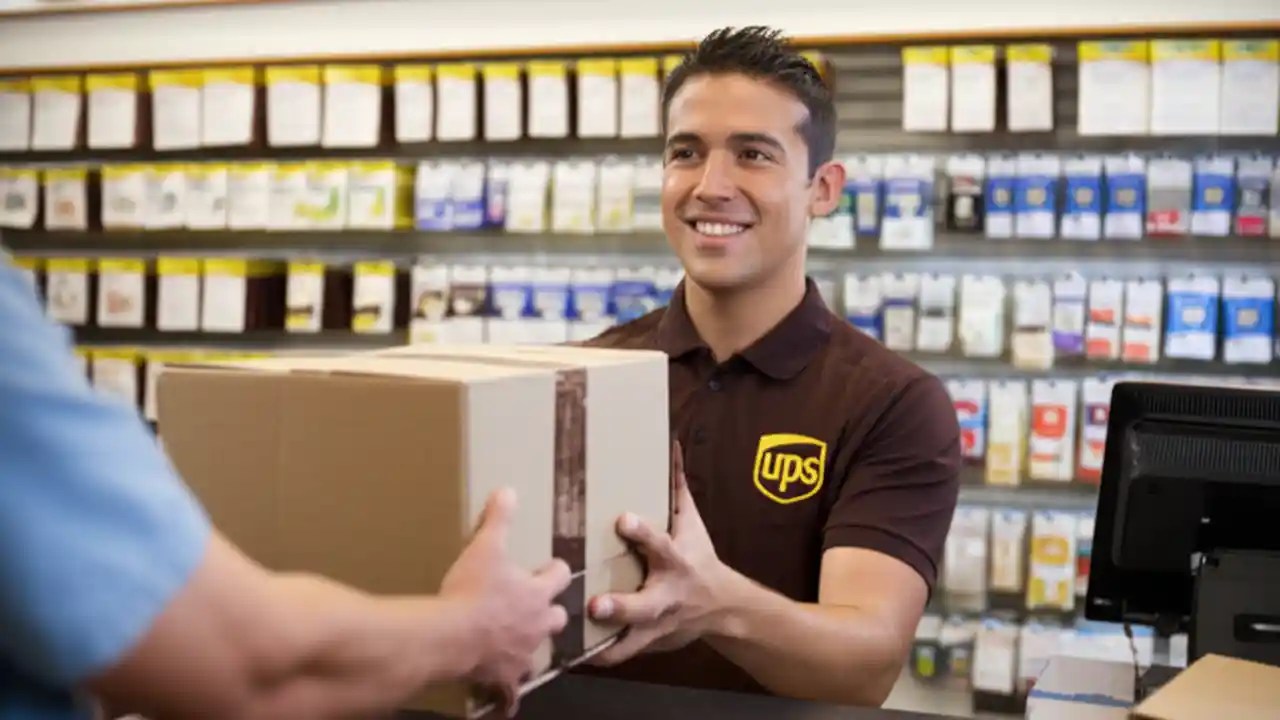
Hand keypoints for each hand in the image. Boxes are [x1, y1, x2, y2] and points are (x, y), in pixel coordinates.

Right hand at [441, 487, 571, 715]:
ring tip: (520, 646)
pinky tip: (505, 707)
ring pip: (536, 654)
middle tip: (539, 607)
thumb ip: (498, 519)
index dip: (555, 571)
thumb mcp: (484, 547)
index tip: (552, 567)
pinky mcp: (503, 679)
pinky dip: (508, 700)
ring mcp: (521, 655)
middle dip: (550, 612)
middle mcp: (536, 625)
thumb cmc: (470, 590)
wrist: (451, 635)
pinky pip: (510, 695)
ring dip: (530, 648)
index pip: (558, 577)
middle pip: (555, 618)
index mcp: (536, 593)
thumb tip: (508, 491)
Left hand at [587, 440, 729, 665]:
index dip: (643, 532)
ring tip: (575, 640)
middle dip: (622, 606)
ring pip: (633, 637)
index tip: (623, 520)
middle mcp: (667, 594)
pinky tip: (575, 656)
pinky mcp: (648, 641)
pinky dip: (603, 655)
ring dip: (607, 641)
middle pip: (646, 604)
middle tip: (594, 605)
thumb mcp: (692, 522)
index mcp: (676, 561)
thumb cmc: (699, 556)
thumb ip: (677, 487)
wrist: (723, 607)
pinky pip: (624, 653)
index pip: (661, 544)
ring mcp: (658, 623)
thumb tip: (670, 447)